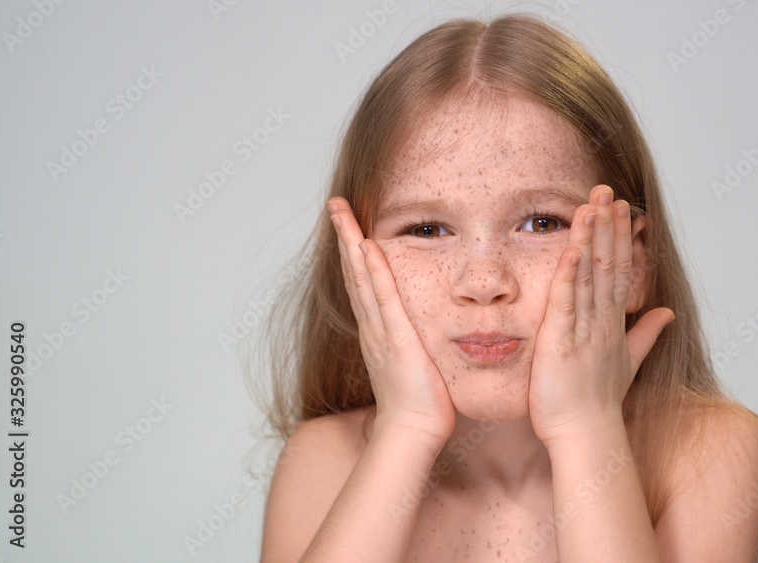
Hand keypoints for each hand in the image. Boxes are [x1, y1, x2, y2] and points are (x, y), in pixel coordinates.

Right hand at [329, 197, 455, 444]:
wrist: (414, 431)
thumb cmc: (421, 403)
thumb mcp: (415, 361)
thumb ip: (413, 341)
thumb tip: (420, 329)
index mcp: (378, 330)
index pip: (362, 282)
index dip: (354, 252)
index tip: (349, 224)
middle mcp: (372, 326)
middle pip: (353, 272)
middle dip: (344, 236)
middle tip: (336, 204)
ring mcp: (380, 331)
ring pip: (360, 278)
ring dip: (351, 242)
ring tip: (341, 212)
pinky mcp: (396, 339)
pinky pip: (383, 299)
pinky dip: (373, 272)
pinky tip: (367, 247)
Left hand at [527, 185, 673, 443]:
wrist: (586, 435)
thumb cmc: (597, 402)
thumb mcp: (628, 362)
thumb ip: (646, 334)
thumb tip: (667, 312)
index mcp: (613, 324)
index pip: (619, 271)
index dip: (621, 238)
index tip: (621, 208)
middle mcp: (602, 321)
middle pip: (608, 264)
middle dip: (607, 226)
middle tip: (607, 190)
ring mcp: (584, 329)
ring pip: (590, 275)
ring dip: (591, 238)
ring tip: (592, 204)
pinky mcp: (561, 341)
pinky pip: (567, 301)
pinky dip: (570, 274)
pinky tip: (573, 248)